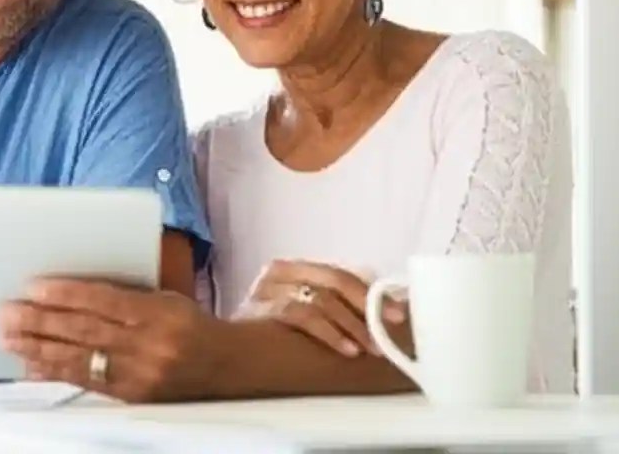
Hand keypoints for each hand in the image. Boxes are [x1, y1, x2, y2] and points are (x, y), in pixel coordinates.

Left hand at [0, 279, 228, 402]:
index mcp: (158, 312)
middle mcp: (150, 345)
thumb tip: (68, 291)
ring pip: (81, 359)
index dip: (66, 293)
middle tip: (7, 313)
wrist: (225, 364)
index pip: (104, 301)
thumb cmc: (186, 322)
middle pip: (85, 331)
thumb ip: (123, 294)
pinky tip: (33, 366)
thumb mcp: (163, 297)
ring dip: (39, 348)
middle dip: (41, 321)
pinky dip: (57, 373)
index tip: (33, 286)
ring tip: (9, 338)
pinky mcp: (133, 397)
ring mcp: (140, 374)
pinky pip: (88, 383)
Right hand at [235, 260, 406, 357]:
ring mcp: (269, 289)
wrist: (220, 348)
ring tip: (371, 347)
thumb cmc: (265, 332)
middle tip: (389, 329)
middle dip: (367, 305)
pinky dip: (330, 333)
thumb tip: (377, 304)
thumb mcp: (297, 310)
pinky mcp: (262, 310)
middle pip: (334, 280)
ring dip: (353, 326)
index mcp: (292, 268)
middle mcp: (280, 272)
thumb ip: (329, 302)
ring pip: (323, 299)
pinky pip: (303, 316)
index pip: (340, 274)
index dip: (372, 293)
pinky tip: (346, 349)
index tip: (398, 314)